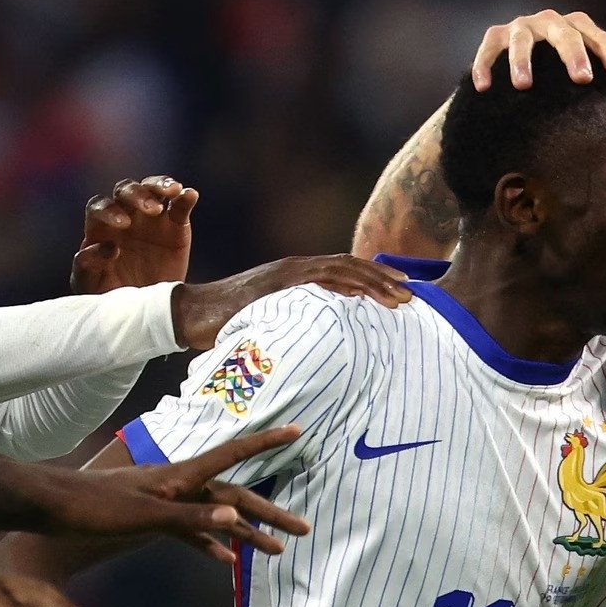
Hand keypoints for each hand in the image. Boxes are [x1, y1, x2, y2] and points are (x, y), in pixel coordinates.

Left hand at [48, 425, 311, 561]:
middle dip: (271, 513)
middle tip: (304, 529)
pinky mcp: (150, 519)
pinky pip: (192, 532)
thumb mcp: (143, 516)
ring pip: (217, 515)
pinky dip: (211, 544)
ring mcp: (166, 502)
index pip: (233, 454)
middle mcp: (179, 484)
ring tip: (277, 550)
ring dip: (247, 532)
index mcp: (180, 477)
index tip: (297, 429)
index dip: (266, 442)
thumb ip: (191, 516)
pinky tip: (226, 561)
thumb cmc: (92, 509)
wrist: (47, 509)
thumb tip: (237, 513)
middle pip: (236, 494)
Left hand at [71, 175, 198, 293]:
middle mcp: (125, 215)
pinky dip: (186, 197)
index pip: (99, 207)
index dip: (109, 211)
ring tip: (173, 191)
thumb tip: (106, 246)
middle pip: (125, 190)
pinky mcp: (176, 224)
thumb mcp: (92, 287)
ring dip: (160, 185)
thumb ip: (87, 266)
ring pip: (152, 188)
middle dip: (137, 195)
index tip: (123, 225)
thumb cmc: (112, 297)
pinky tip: (190, 195)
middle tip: (150, 210)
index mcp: (100, 227)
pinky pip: (180, 205)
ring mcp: (151, 217)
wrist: (147, 310)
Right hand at [171, 254, 411, 349]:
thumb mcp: (275, 319)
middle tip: (412, 296)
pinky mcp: (274, 285)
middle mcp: (297, 267)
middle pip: (350, 267)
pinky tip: (361, 297)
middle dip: (383, 280)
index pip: (347, 270)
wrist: (193, 314)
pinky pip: (313, 282)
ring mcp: (286, 274)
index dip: (377, 277)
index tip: (403, 290)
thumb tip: (328, 338)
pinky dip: (340, 287)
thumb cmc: (232, 321)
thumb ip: (299, 319)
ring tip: (397, 298)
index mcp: (300, 274)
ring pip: (339, 271)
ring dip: (371, 283)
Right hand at [472, 9, 605, 90]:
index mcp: (573, 26)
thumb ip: (599, 59)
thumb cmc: (556, 67)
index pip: (595, 35)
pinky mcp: (495, 35)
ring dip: (522, 61)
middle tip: (583, 79)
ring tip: (524, 86)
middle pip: (563, 33)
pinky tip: (484, 87)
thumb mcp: (578, 62)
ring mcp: (520, 26)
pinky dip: (484, 66)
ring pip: (522, 39)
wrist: (516, 64)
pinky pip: (488, 48)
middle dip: (573, 55)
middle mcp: (548, 21)